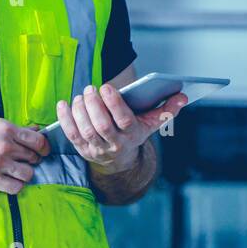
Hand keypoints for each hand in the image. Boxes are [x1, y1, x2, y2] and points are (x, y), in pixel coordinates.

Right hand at [0, 117, 48, 193]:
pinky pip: (16, 187)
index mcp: (6, 129)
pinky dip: (16, 186)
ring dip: (25, 174)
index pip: (38, 140)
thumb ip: (13, 128)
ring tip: (17, 171)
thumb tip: (34, 129)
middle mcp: (5, 146)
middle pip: (33, 157)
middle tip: (24, 161)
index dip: (44, 147)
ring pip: (28, 174)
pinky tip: (9, 181)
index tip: (42, 151)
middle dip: (32, 160)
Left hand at [55, 84, 187, 173]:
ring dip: (80, 110)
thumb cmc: (135, 133)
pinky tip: (64, 104)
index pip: (123, 120)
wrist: (120, 160)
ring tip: (81, 95)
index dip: (113, 103)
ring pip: (85, 130)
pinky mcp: (82, 149)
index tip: (106, 87)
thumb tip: (183, 95)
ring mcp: (97, 148)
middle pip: (102, 125)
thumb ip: (168, 109)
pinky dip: (65, 119)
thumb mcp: (153, 123)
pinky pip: (71, 134)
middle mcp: (115, 144)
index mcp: (133, 135)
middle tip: (90, 88)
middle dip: (94, 105)